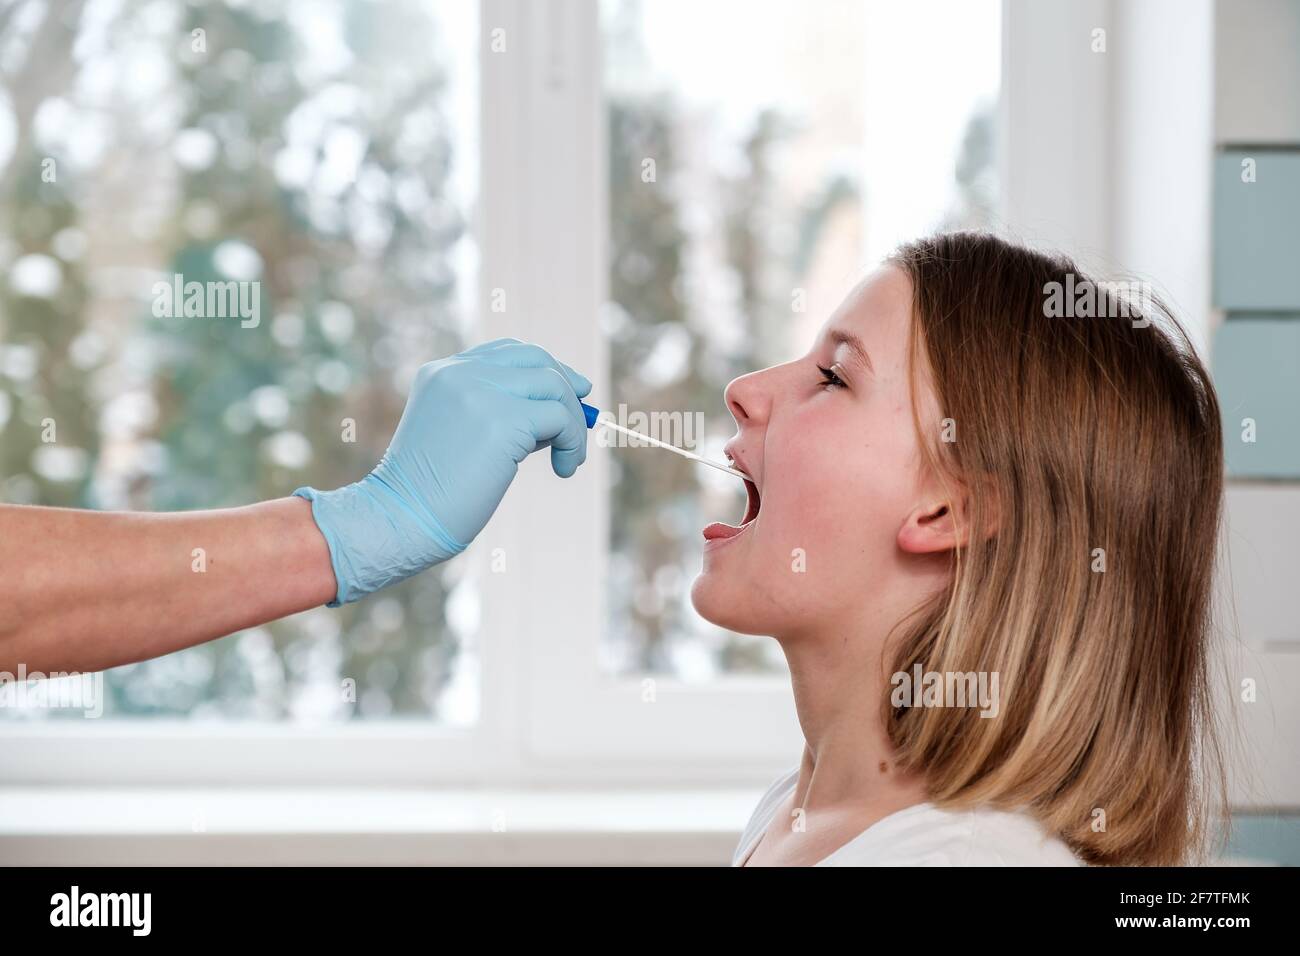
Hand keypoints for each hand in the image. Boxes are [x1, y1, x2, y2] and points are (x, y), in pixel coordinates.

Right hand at [294, 338, 591, 604]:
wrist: (401, 519)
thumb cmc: (430, 494)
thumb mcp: (460, 437)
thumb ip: (498, 413)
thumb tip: (559, 410)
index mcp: (442, 372)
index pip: (507, 352)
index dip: (544, 369)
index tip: (569, 392)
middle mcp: (459, 373)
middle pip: (536, 360)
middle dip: (567, 388)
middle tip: (581, 422)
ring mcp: (481, 392)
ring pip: (554, 386)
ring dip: (572, 424)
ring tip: (569, 459)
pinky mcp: (503, 420)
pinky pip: (561, 417)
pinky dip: (573, 442)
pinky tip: (564, 469)